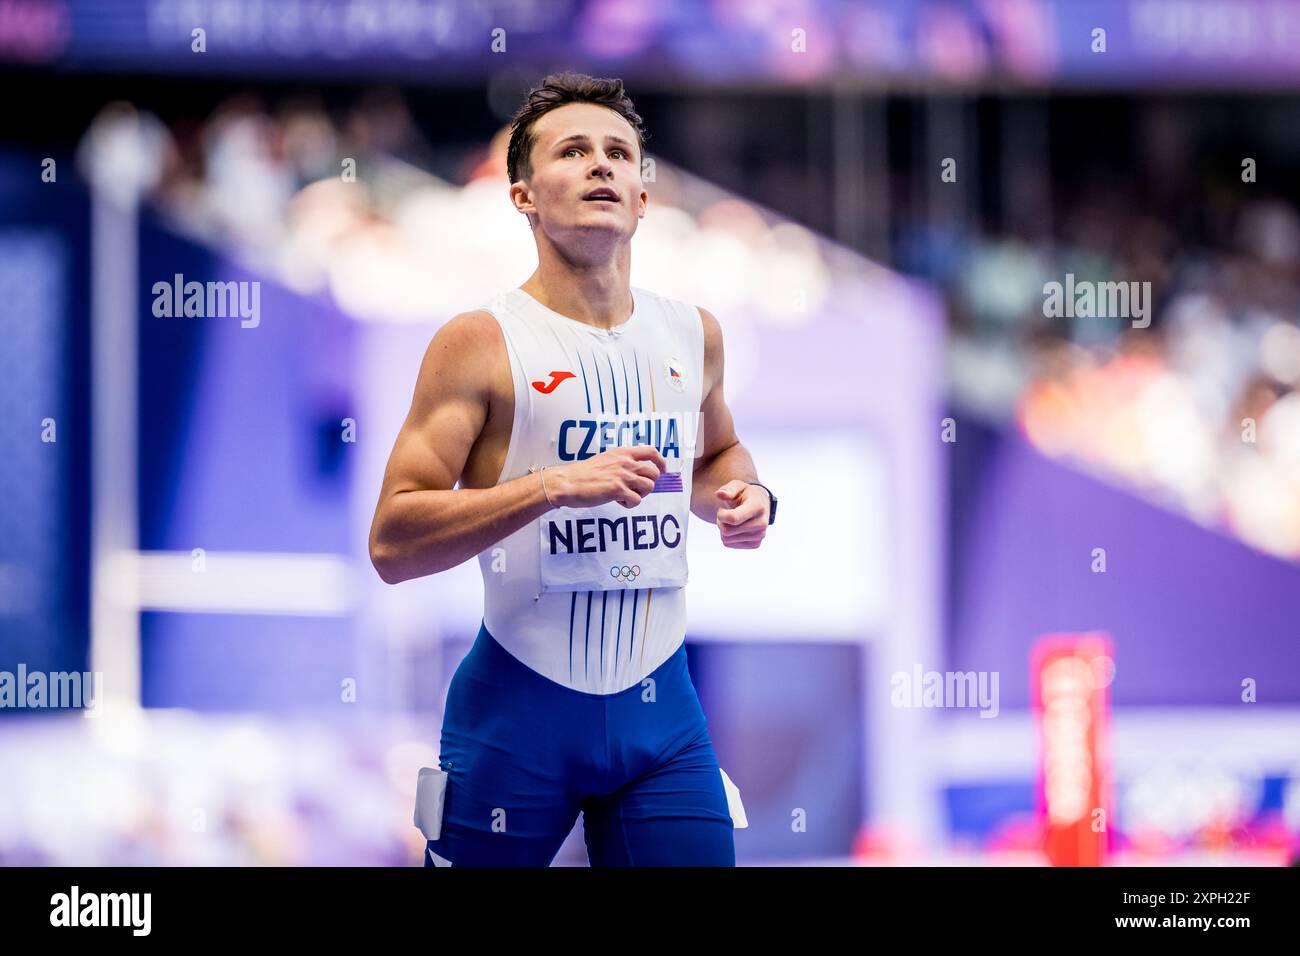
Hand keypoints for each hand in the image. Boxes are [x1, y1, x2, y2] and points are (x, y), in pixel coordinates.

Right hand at [547, 445, 667, 508]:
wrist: (568, 482)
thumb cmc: (583, 473)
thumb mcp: (605, 459)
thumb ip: (621, 462)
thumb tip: (635, 471)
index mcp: (622, 453)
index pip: (651, 452)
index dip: (661, 462)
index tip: (662, 471)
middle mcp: (625, 462)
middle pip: (654, 474)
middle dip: (648, 484)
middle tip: (635, 490)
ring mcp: (622, 476)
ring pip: (649, 487)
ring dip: (640, 495)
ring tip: (625, 496)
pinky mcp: (617, 490)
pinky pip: (637, 500)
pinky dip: (629, 504)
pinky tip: (617, 501)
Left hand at [714, 480, 768, 548]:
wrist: (759, 505)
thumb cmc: (746, 494)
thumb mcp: (737, 486)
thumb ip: (728, 489)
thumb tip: (720, 494)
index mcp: (757, 507)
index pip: (733, 519)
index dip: (721, 515)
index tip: (722, 509)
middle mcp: (762, 523)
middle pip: (727, 531)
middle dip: (721, 522)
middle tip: (725, 513)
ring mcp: (759, 535)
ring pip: (726, 539)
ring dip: (723, 529)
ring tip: (731, 520)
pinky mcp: (755, 544)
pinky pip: (729, 544)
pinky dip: (727, 536)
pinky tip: (735, 527)